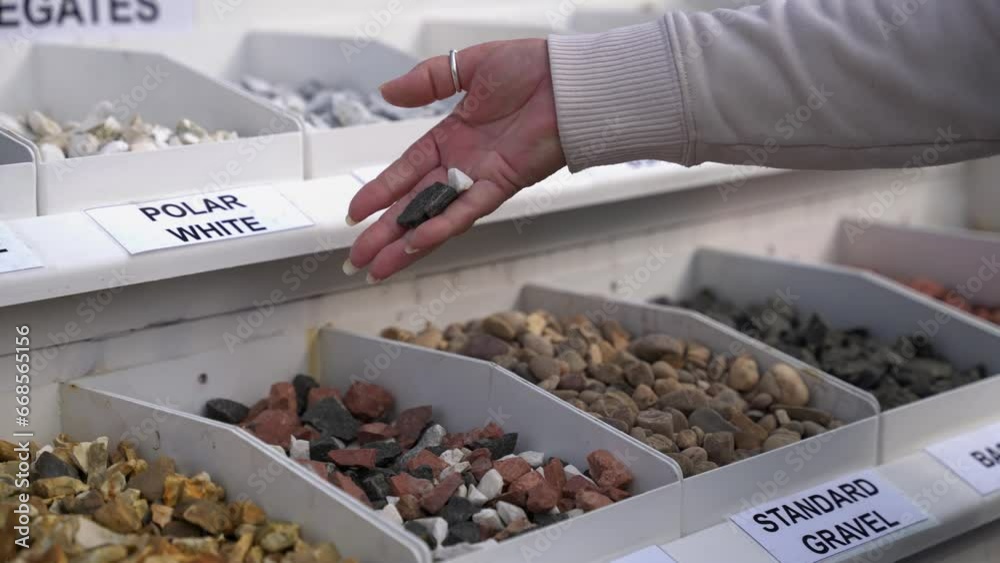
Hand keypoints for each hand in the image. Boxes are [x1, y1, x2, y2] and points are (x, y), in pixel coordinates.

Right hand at [345, 39, 564, 281]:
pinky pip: (467, 211)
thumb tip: (386, 91)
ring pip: (435, 218)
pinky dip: (442, 227)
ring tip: (378, 268)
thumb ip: (426, 81)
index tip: (355, 215)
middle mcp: (461, 164)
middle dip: (384, 233)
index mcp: (449, 137)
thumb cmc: (529, 68)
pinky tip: (417, 243)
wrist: (569, 79)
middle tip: (358, 258)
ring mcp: (480, 178)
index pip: (405, 172)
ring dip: (406, 244)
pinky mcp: (502, 185)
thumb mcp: (466, 66)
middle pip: (413, 205)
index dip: (379, 193)